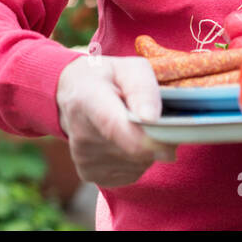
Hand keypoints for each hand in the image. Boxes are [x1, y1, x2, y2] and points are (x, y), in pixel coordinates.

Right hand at [56, 54, 175, 186]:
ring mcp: (83, 158)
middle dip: (155, 139)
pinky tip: (126, 140)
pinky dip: (137, 159)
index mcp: (87, 99)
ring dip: (147, 148)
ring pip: (138, 163)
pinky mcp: (90, 174)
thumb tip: (152, 120)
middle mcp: (80, 133)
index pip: (115, 127)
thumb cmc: (106, 77)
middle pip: (134, 150)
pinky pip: (131, 173)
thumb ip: (142, 89)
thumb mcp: (127, 67)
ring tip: (134, 125)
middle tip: (153, 118)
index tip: (169, 145)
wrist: (72, 93)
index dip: (145, 141)